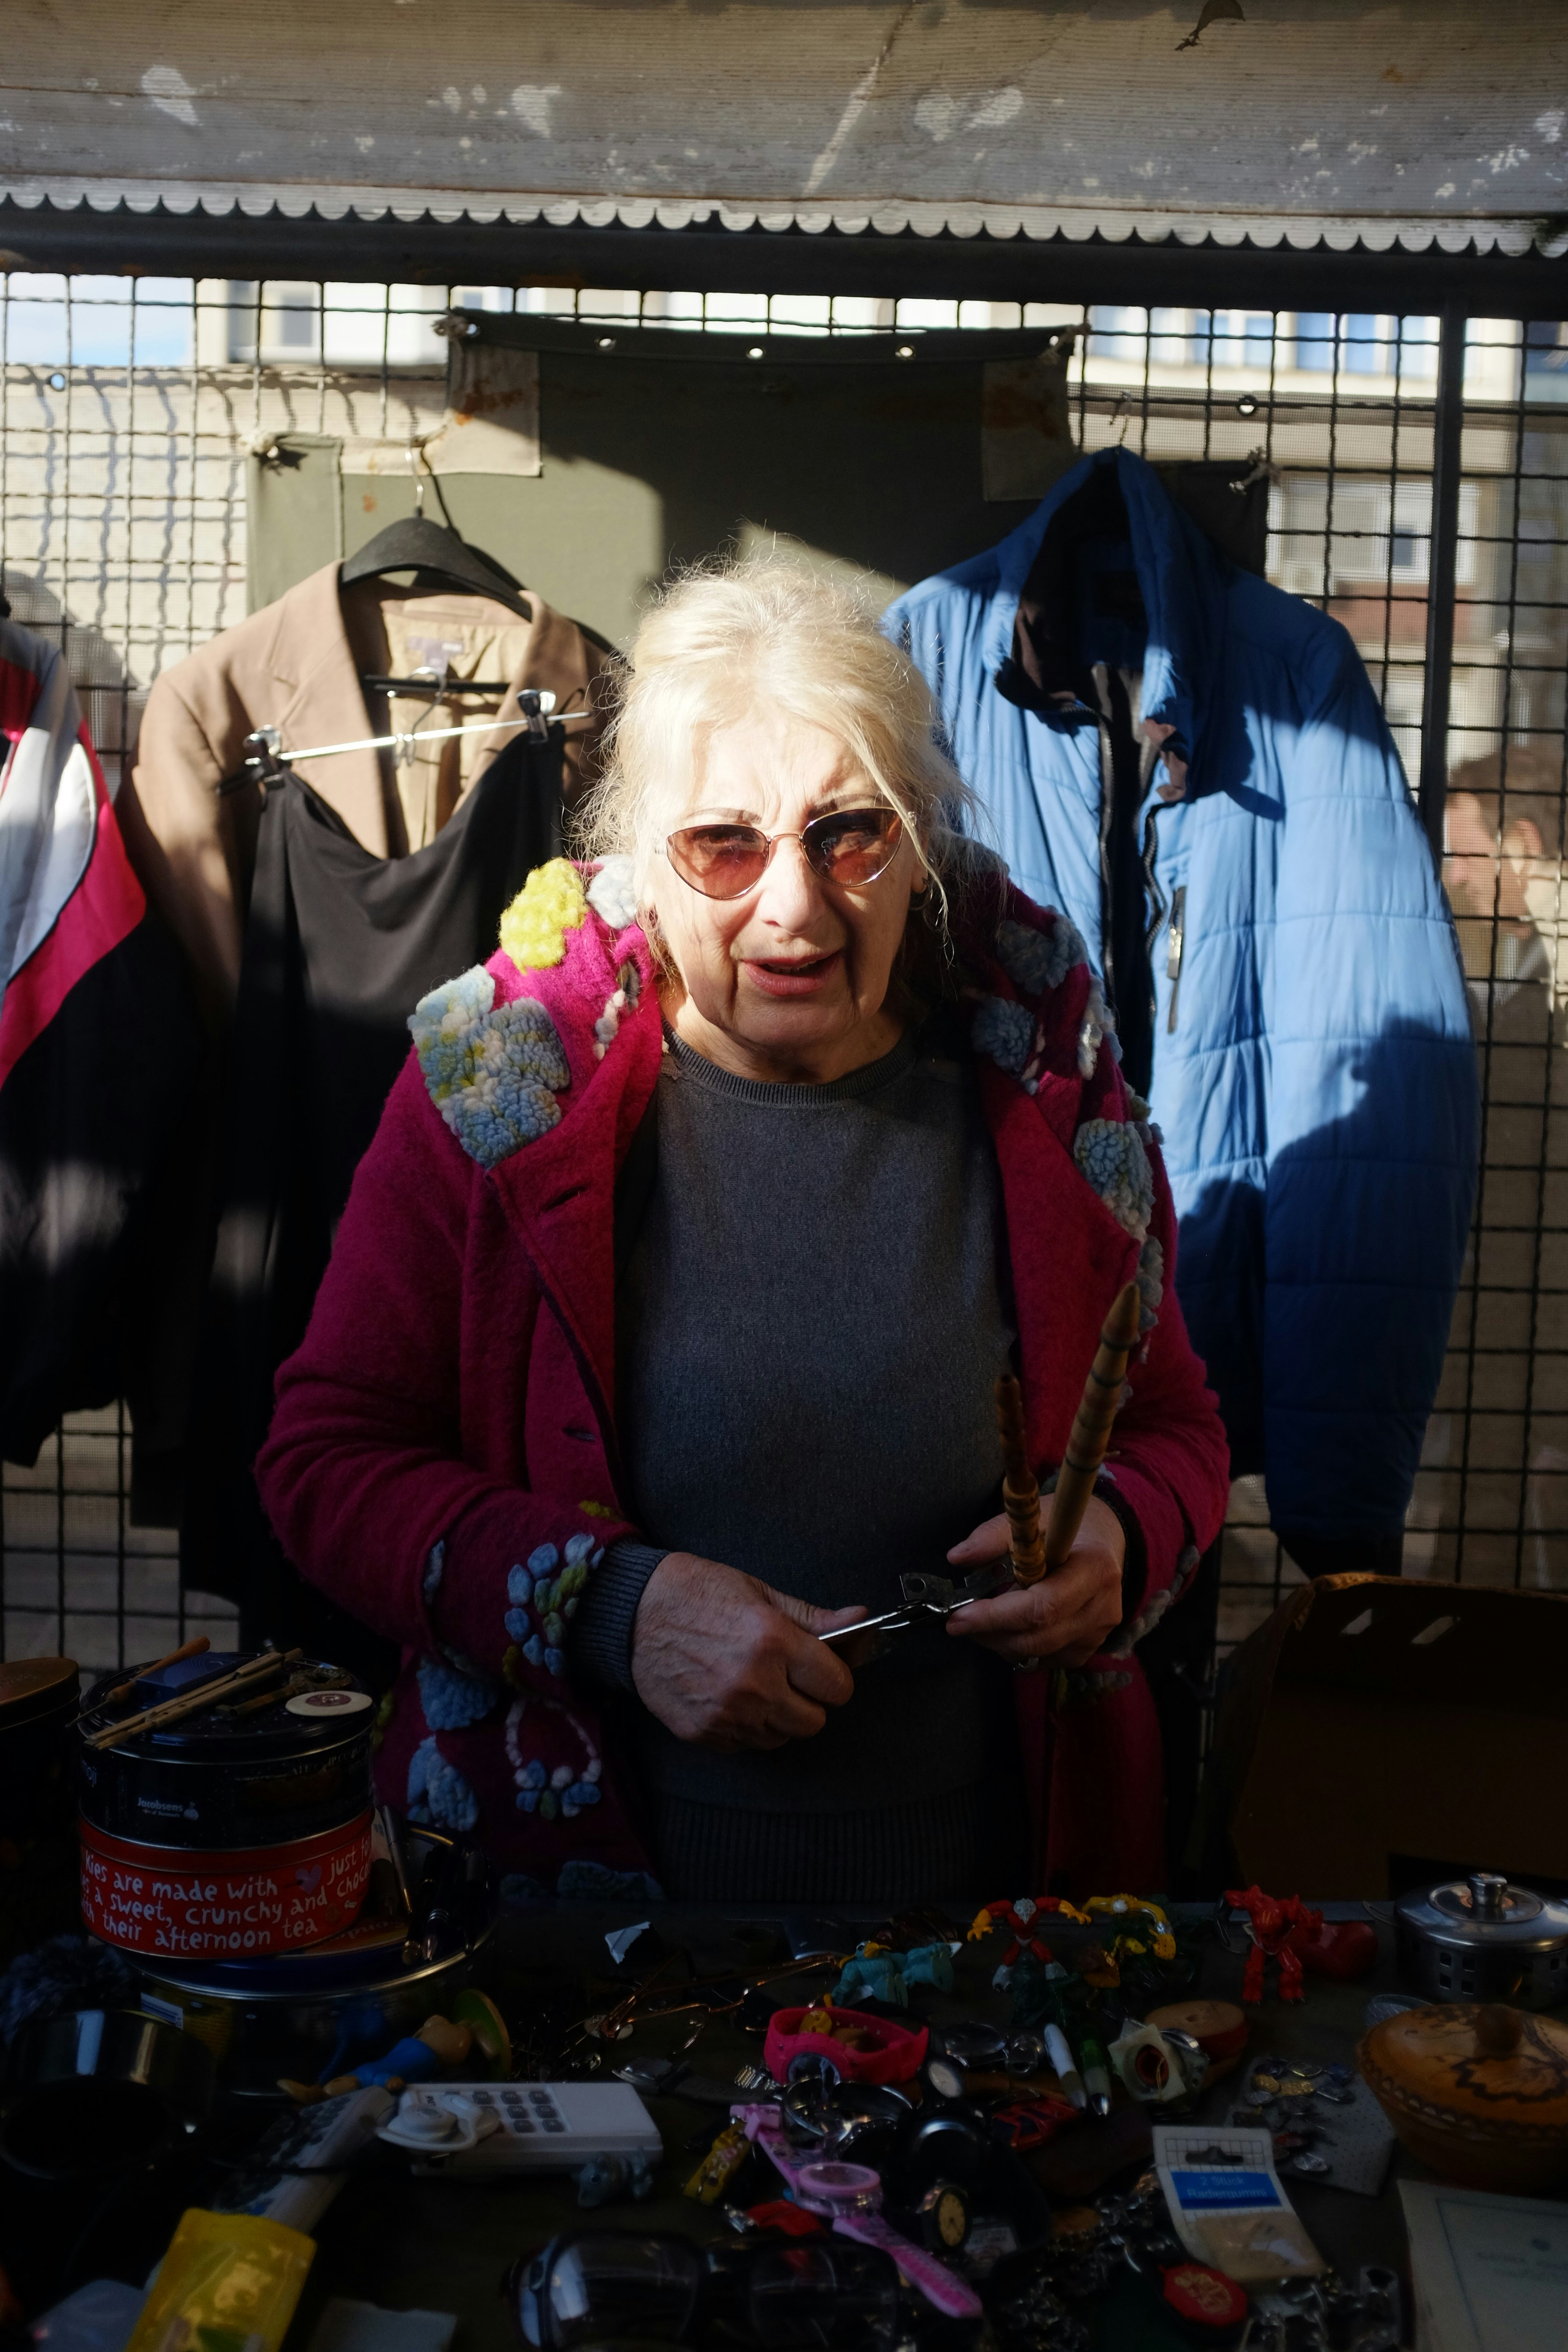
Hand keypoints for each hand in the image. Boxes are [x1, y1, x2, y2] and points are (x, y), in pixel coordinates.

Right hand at [630, 1552, 865, 1750]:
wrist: (633, 1613)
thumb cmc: (698, 1593)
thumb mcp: (760, 1592)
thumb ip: (812, 1617)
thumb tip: (860, 1620)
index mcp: (774, 1642)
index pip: (837, 1687)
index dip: (834, 1677)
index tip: (822, 1669)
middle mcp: (754, 1685)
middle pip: (813, 1721)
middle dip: (808, 1701)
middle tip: (788, 1677)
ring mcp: (727, 1714)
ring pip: (780, 1737)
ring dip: (778, 1716)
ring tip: (755, 1684)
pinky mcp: (703, 1732)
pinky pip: (745, 1745)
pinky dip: (745, 1727)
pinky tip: (729, 1695)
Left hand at [943, 1495, 1125, 1667]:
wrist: (1105, 1540)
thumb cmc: (1066, 1526)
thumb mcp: (1032, 1518)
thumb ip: (993, 1536)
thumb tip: (956, 1557)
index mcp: (1094, 1570)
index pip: (1042, 1607)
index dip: (996, 1616)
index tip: (959, 1617)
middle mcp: (1103, 1608)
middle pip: (1039, 1638)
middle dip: (991, 1633)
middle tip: (959, 1621)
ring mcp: (1100, 1633)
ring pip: (1039, 1653)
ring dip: (1001, 1641)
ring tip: (980, 1619)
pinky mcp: (1090, 1647)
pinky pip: (1047, 1658)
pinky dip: (1019, 1647)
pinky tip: (1007, 1626)